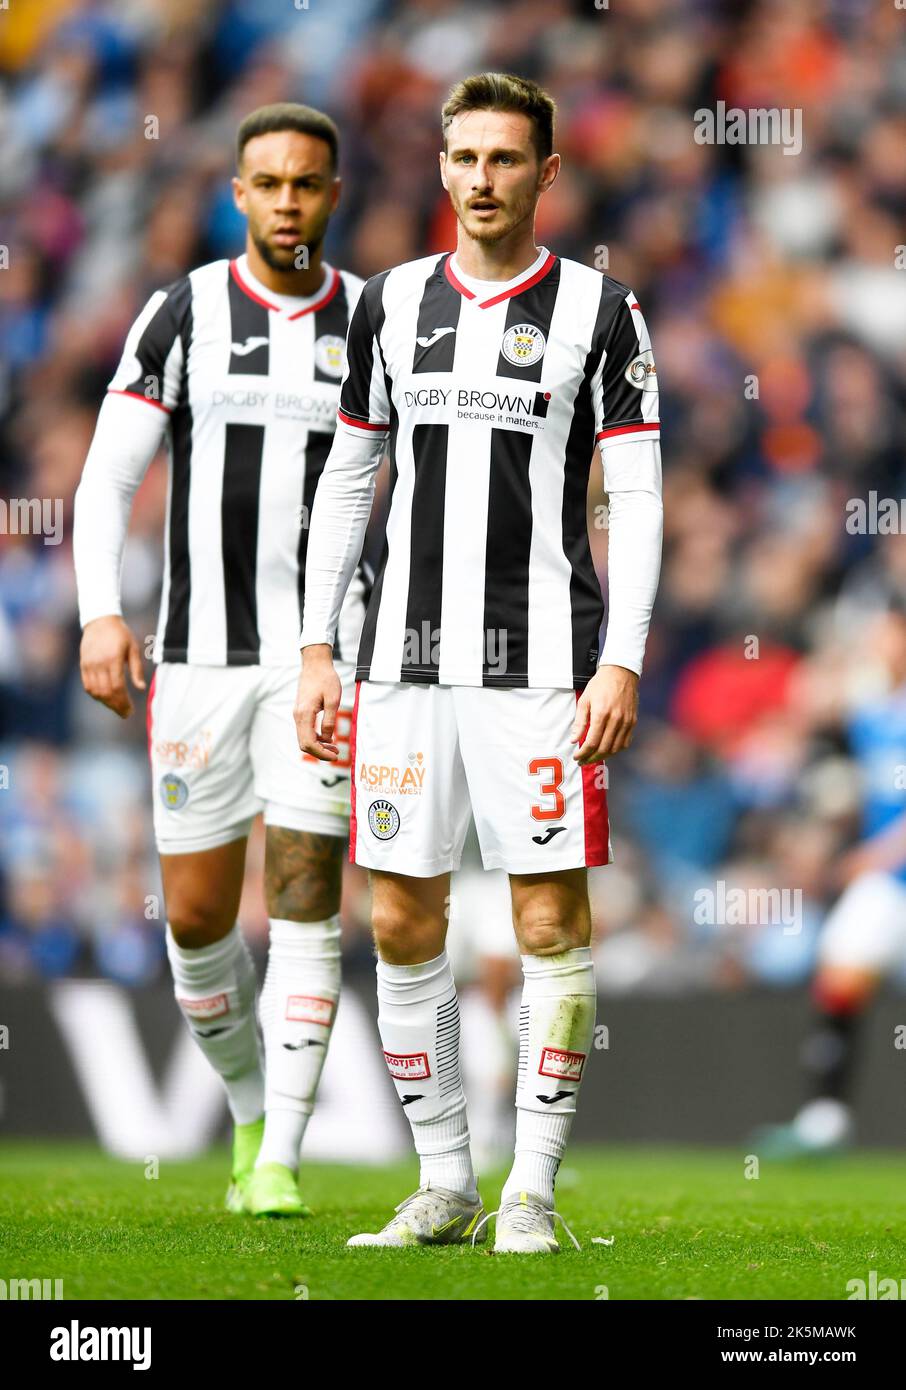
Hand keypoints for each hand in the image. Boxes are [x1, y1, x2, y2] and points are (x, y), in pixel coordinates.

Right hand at [79, 615, 145, 718]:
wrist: (100, 620)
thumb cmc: (121, 634)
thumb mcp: (133, 648)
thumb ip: (137, 669)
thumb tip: (141, 688)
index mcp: (113, 659)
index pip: (117, 687)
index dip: (123, 702)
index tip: (130, 711)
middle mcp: (99, 663)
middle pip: (106, 692)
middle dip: (116, 706)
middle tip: (125, 713)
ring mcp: (89, 664)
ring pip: (95, 691)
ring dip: (106, 703)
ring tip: (117, 707)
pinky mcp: (83, 665)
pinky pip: (87, 686)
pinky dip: (96, 695)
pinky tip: (105, 698)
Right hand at [294, 644, 341, 760]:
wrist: (315, 664)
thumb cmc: (326, 679)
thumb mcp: (333, 700)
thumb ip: (329, 720)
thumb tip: (326, 738)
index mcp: (304, 714)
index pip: (308, 743)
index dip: (321, 753)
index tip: (335, 756)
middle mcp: (297, 716)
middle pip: (304, 744)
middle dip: (320, 752)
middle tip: (336, 754)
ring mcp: (297, 714)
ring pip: (304, 738)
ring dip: (318, 745)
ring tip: (334, 747)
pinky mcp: (300, 711)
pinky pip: (305, 730)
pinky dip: (315, 738)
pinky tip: (327, 737)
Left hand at [571, 664, 638, 763]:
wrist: (621, 673)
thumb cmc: (600, 685)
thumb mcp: (584, 700)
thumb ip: (579, 722)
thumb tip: (574, 739)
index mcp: (601, 714)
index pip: (591, 742)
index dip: (583, 753)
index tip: (576, 756)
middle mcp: (616, 720)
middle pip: (603, 748)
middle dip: (591, 758)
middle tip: (582, 761)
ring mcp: (626, 721)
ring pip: (615, 748)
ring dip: (603, 756)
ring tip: (593, 757)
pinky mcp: (633, 721)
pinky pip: (625, 742)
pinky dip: (616, 750)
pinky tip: (607, 750)